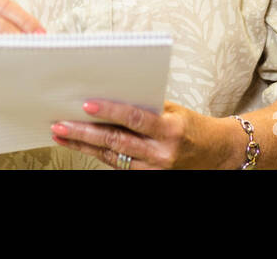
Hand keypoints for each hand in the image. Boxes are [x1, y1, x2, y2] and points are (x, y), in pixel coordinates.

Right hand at [0, 0, 45, 113]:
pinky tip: (9, 70)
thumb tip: (35, 33)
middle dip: (21, 36)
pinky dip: (0, 68)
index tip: (39, 30)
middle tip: (35, 46)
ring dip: (12, 51)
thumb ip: (4, 25)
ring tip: (25, 57)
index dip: (25, 18)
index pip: (1, 5)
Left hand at [50, 99, 239, 168]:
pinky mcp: (151, 179)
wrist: (216, 153)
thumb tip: (110, 97)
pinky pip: (119, 166)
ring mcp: (155, 170)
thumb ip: (146, 107)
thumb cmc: (192, 126)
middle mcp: (161, 153)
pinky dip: (99, 154)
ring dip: (84, 146)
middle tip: (60, 124)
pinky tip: (82, 145)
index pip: (135, 119)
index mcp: (170, 129)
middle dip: (84, 133)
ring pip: (112, 157)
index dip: (110, 112)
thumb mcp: (174, 110)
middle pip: (116, 142)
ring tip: (62, 134)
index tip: (86, 104)